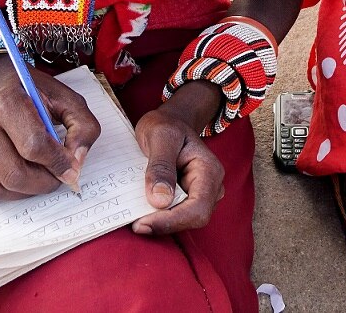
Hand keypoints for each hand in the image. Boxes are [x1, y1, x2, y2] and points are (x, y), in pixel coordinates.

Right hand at [0, 55, 100, 200]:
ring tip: (43, 174)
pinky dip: (11, 193)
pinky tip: (25, 176)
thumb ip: (83, 127)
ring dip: (28, 191)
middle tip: (59, 175)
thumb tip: (76, 163)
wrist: (0, 85)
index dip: (58, 162)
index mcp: (7, 103)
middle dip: (44, 182)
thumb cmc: (35, 93)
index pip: (33, 145)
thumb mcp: (68, 100)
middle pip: (14, 173)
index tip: (72, 168)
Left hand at [131, 104, 224, 235]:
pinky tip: (141, 212)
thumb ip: (160, 166)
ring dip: (160, 222)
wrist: (170, 122)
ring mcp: (201, 194)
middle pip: (193, 219)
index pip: (197, 208)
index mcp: (209, 171)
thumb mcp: (159, 136)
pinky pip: (176, 215)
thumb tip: (160, 201)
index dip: (171, 221)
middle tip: (134, 224)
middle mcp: (211, 186)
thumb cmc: (166, 125)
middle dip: (164, 224)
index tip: (141, 224)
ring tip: (135, 217)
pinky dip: (158, 217)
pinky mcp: (188, 199)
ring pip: (184, 221)